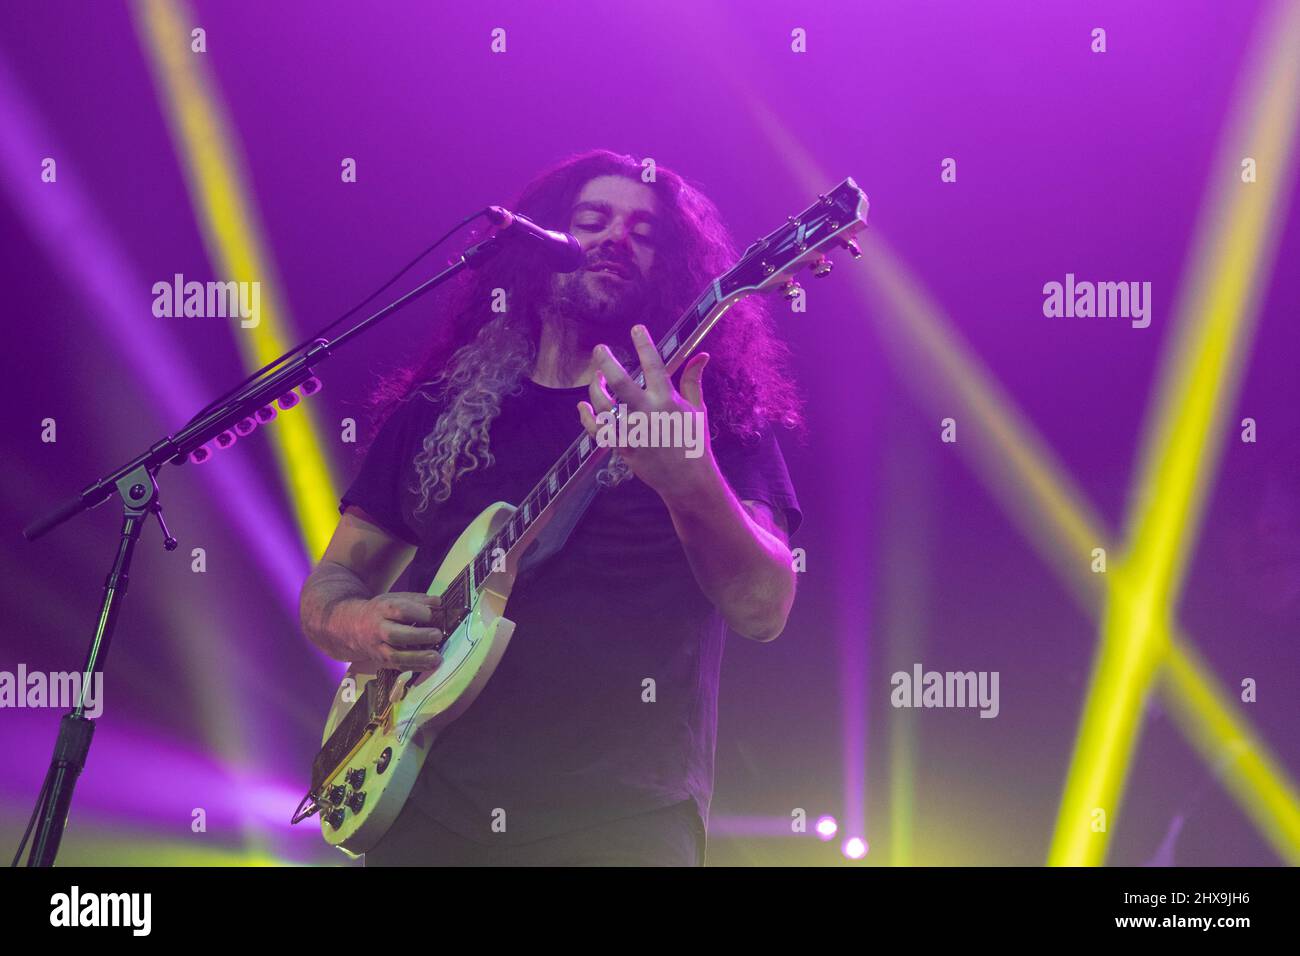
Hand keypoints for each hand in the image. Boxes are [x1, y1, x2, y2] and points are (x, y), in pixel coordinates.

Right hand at [344, 592, 443, 670]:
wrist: (355, 627)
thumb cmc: (382, 611)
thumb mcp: (396, 598)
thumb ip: (418, 600)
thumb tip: (437, 602)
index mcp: (382, 609)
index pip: (400, 610)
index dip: (418, 612)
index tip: (432, 614)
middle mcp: (378, 629)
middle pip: (395, 635)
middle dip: (418, 636)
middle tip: (437, 635)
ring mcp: (379, 647)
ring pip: (395, 656)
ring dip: (418, 658)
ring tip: (436, 657)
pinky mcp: (382, 661)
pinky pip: (399, 667)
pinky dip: (416, 667)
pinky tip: (431, 665)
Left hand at [577, 324, 719, 503]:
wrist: (687, 480)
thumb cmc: (693, 442)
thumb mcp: (698, 409)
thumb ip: (693, 380)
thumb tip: (702, 355)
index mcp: (668, 400)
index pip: (654, 364)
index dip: (644, 344)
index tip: (636, 328)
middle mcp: (648, 413)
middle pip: (620, 382)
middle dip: (606, 363)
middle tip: (599, 350)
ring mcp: (633, 431)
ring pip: (604, 405)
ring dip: (595, 388)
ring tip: (596, 378)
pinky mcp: (623, 447)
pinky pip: (598, 430)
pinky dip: (587, 418)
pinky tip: (583, 407)